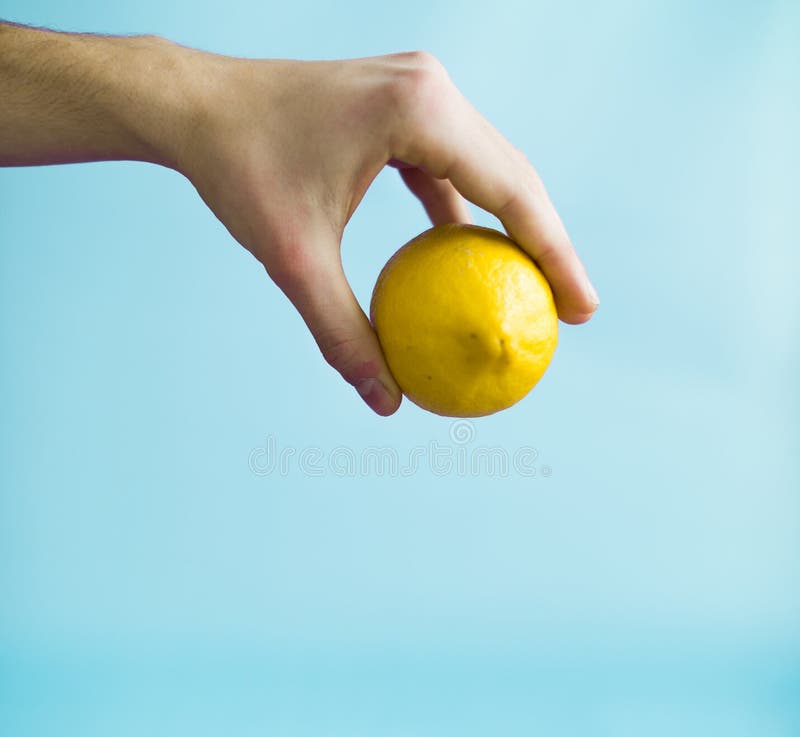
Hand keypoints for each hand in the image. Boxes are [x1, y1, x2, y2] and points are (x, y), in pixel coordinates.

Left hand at [170, 50, 598, 414]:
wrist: (196, 105)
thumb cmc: (238, 171)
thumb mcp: (294, 260)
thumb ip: (343, 332)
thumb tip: (385, 402)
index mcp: (419, 110)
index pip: (511, 191)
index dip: (556, 255)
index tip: (581, 311)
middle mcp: (431, 87)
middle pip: (515, 176)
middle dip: (547, 245)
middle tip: (572, 312)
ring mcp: (418, 90)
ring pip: (489, 168)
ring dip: (512, 228)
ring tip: (531, 289)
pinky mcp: (401, 105)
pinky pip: (450, 167)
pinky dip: (464, 214)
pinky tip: (468, 260)